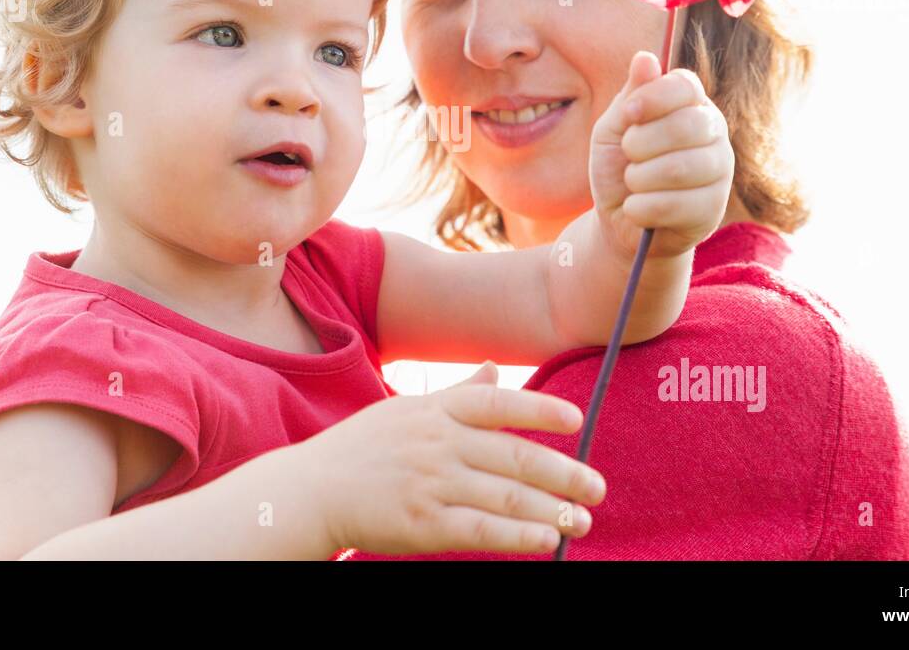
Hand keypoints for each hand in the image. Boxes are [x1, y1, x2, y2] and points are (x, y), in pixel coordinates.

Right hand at [298, 362, 606, 555]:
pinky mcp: (422, 524)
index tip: (577, 421)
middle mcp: (438, 443)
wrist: (311, 490)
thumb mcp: (407, 409)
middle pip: (514, 457)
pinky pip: (480, 530)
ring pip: (505, 497)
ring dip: (551, 510)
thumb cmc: (365, 447)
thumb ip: (457, 393)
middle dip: (564, 473)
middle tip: (597, 487)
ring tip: (582, 520)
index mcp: (437, 411)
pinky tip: (545, 540)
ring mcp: (430, 484)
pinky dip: (517, 535)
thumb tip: (494, 368)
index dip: (540, 410)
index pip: (498, 404)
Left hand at [590, 50, 733, 259]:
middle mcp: (714, 133)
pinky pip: (675, 205)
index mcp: (691, 105)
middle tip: (628, 156)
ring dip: (638, 178)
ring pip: (680, 168)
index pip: (686, 86)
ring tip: (632, 184)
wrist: (621, 223)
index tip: (629, 113)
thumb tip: (645, 58)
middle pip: (686, 125)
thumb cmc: (618, 168)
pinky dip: (641, 208)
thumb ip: (631, 97)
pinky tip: (637, 210)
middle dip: (641, 143)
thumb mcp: (614, 130)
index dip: (655, 97)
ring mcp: (720, 172)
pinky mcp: (714, 209)